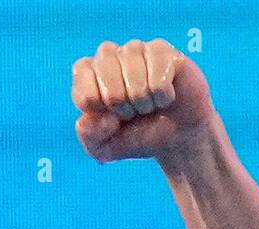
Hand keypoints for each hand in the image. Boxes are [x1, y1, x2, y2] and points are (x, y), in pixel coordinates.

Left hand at [72, 39, 214, 162]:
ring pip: (134, 75)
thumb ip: (89, 136)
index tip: (106, 113)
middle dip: (118, 102)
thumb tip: (88, 118)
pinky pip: (158, 77)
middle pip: (105, 70)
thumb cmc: (135, 137)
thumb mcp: (104, 148)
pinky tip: (164, 98)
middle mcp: (111, 55)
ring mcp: (138, 49)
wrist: (176, 138)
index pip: (82, 69)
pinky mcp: (165, 51)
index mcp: (89, 72)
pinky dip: (161, 97)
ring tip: (147, 106)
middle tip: (130, 112)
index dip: (93, 97)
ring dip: (141, 102)